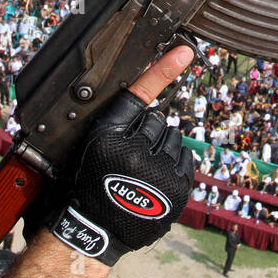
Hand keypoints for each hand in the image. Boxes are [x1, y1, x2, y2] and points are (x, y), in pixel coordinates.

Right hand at [48, 46, 195, 265]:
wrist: (96, 225)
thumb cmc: (92, 179)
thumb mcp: (95, 142)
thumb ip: (120, 119)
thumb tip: (149, 97)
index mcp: (110, 137)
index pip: (137, 96)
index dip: (162, 70)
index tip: (185, 51)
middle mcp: (134, 153)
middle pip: (158, 120)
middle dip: (148, 132)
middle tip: (131, 154)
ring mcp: (158, 173)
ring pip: (174, 139)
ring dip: (163, 149)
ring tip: (143, 168)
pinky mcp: (176, 189)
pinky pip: (185, 159)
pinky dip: (175, 164)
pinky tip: (157, 178)